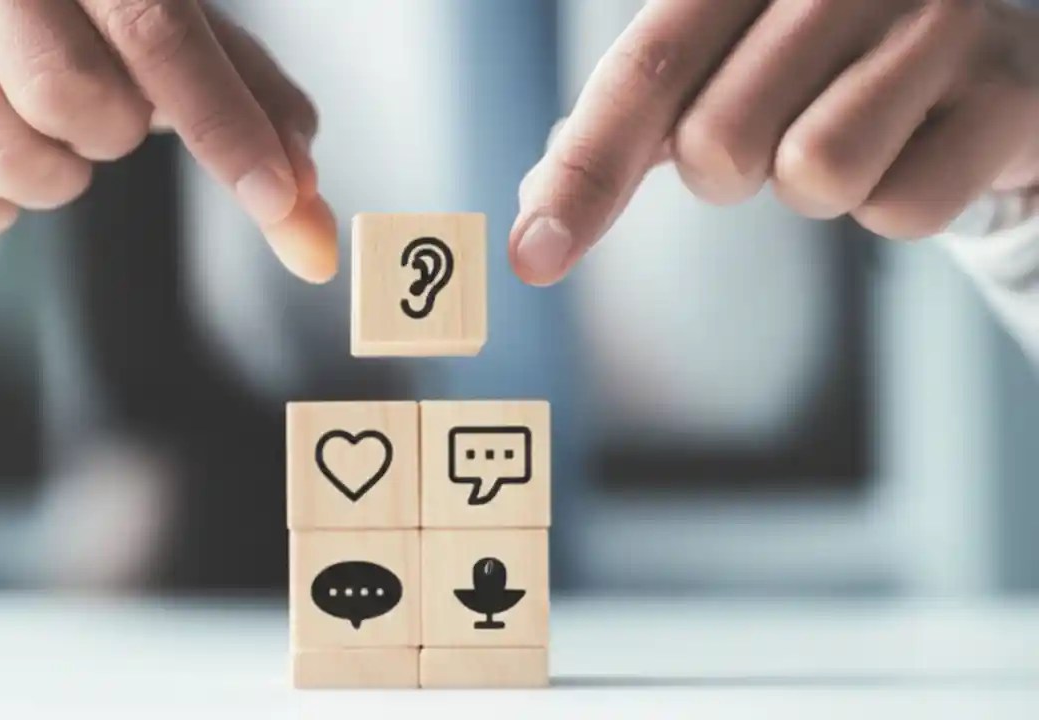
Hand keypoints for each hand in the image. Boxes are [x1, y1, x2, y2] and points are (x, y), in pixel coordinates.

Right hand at [0, 0, 337, 282]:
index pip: (162, 33)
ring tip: (36, 129)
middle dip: (107, 136)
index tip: (282, 203)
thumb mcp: (166, 36)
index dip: (227, 128)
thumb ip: (246, 104)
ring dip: (53, 176)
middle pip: (79, 104)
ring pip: (12, 159)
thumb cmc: (68, 23)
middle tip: (91, 109)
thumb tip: (310, 200)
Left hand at [512, 0, 1038, 285]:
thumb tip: (537, 210)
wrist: (976, 58)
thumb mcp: (711, 71)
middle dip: (728, 171)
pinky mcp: (1007, 89)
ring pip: (818, 173)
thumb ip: (623, 129)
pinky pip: (903, 209)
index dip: (584, 173)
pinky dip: (895, 204)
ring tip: (850, 133)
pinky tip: (919, 146)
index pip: (643, 72)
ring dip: (815, 188)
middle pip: (721, 142)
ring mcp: (939, 18)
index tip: (533, 257)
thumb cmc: (816, 64)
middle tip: (775, 134)